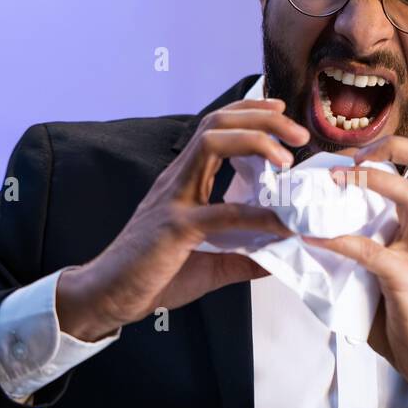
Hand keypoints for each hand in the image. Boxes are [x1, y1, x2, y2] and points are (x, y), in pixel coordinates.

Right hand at [57, 98, 309, 340]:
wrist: (109, 295)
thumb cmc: (153, 274)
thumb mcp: (211, 262)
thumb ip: (246, 254)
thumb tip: (284, 253)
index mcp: (184, 180)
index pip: (216, 127)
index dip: (249, 112)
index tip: (281, 112)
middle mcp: (177, 179)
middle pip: (217, 123)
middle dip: (261, 118)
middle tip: (298, 134)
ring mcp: (174, 199)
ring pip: (212, 143)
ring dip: (256, 141)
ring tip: (286, 158)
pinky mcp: (174, 227)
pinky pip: (222, 212)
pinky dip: (257, 215)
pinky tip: (281, 224)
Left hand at [304, 136, 407, 407]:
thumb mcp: (388, 269)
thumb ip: (366, 246)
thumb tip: (316, 231)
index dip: (394, 147)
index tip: (355, 153)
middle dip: (390, 146)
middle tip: (351, 156)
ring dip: (372, 178)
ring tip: (338, 179)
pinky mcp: (403, 277)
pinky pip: (367, 249)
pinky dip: (335, 239)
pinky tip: (310, 237)